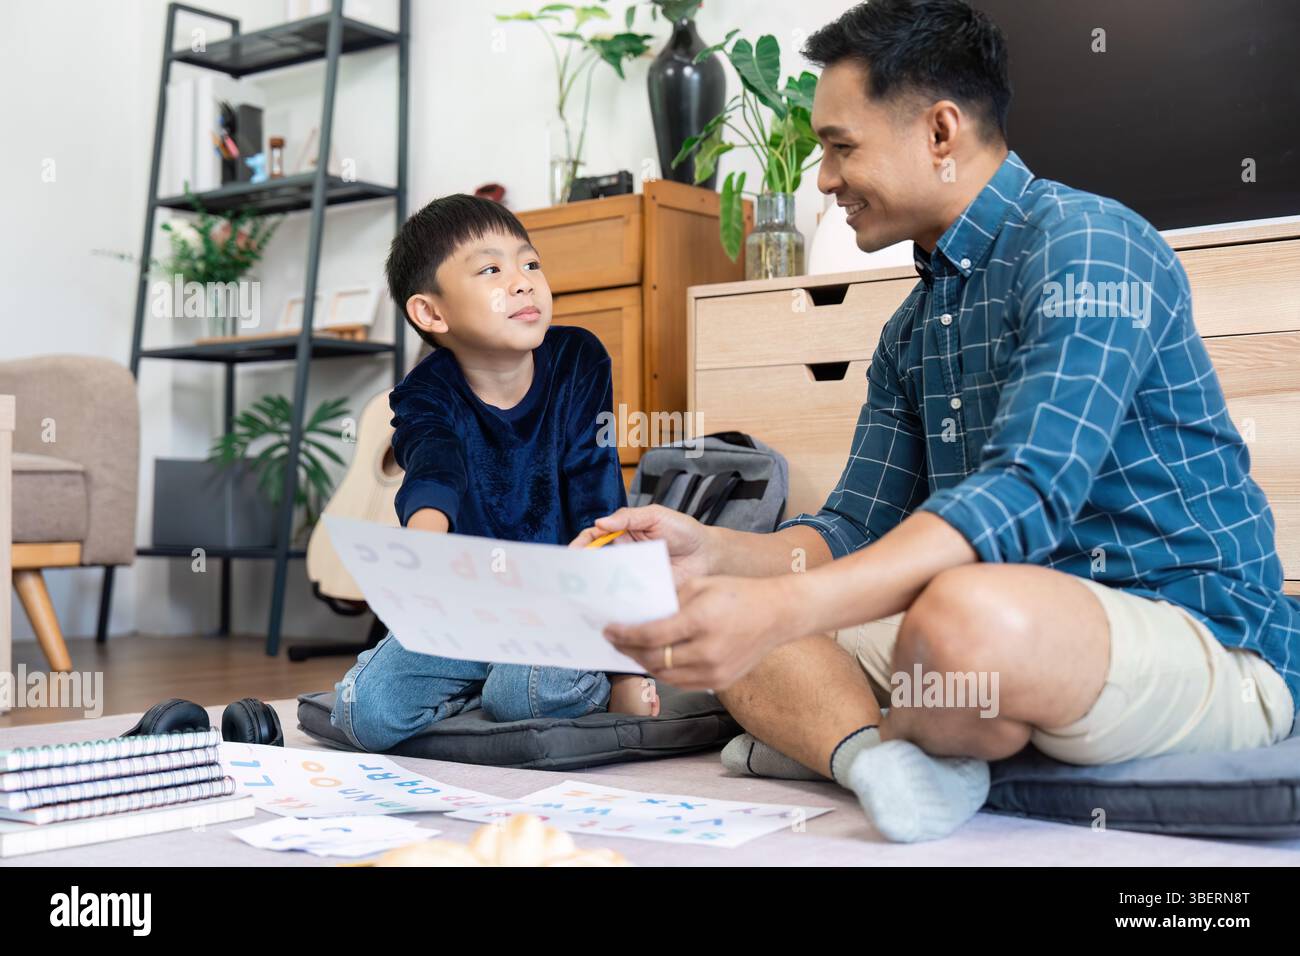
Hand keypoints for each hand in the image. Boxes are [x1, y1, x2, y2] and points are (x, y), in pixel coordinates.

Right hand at [569, 505, 712, 585]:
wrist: (708, 555)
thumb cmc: (684, 531)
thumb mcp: (655, 516)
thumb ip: (628, 518)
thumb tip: (599, 523)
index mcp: (624, 534)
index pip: (596, 537)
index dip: (582, 543)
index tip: (574, 551)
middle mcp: (624, 555)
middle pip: (596, 560)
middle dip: (582, 565)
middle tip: (572, 572)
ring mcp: (632, 574)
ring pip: (607, 580)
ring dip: (595, 584)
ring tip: (584, 588)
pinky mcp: (642, 591)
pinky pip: (625, 596)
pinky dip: (615, 598)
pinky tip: (607, 601)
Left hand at [603, 574, 806, 690]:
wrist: (778, 615)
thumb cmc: (739, 594)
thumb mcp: (701, 585)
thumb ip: (669, 602)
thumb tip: (638, 616)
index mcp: (702, 621)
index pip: (652, 635)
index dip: (625, 634)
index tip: (608, 629)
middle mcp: (708, 651)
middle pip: (654, 659)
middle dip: (628, 649)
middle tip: (614, 639)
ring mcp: (715, 672)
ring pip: (665, 676)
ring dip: (643, 663)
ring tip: (631, 649)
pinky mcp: (720, 683)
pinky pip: (681, 683)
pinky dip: (664, 672)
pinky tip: (655, 659)